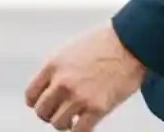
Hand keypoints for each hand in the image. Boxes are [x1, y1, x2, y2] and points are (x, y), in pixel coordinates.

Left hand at [24, 24, 146, 130]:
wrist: (131, 42)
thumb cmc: (107, 41)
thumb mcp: (72, 49)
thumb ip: (59, 68)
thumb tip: (52, 86)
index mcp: (53, 65)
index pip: (31, 94)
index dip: (37, 102)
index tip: (44, 104)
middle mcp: (62, 82)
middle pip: (42, 111)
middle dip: (50, 114)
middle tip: (60, 112)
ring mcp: (79, 96)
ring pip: (58, 124)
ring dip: (66, 123)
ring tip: (74, 119)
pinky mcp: (97, 108)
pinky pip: (79, 131)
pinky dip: (80, 130)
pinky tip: (86, 123)